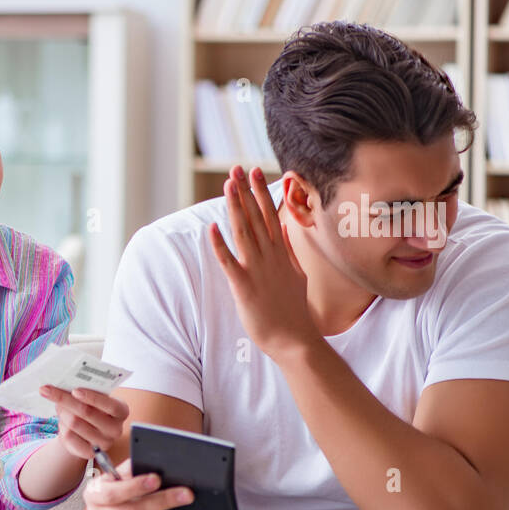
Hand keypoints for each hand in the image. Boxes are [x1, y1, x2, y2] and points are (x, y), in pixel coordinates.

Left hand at [38, 384, 128, 460]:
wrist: (86, 432)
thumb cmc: (91, 408)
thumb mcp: (92, 398)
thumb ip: (84, 391)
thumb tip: (63, 385)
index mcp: (121, 411)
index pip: (110, 405)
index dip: (92, 397)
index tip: (74, 390)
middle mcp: (115, 429)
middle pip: (87, 412)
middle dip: (65, 399)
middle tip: (46, 390)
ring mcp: (104, 443)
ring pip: (74, 423)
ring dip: (62, 412)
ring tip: (59, 406)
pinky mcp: (89, 453)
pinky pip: (69, 437)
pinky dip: (62, 426)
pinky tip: (62, 421)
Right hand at [83, 458, 193, 509]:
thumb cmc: (122, 491)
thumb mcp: (122, 477)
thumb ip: (131, 470)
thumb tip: (149, 460)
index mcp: (93, 494)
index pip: (112, 493)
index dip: (135, 486)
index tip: (157, 479)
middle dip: (161, 500)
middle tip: (185, 493)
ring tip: (167, 506)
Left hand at [207, 165, 319, 362]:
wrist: (295, 340)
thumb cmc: (293, 311)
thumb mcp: (296, 275)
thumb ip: (288, 252)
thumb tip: (282, 230)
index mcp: (280, 254)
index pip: (269, 216)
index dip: (260, 193)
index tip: (254, 173)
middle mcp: (269, 257)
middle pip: (255, 218)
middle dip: (246, 192)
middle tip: (237, 169)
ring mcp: (257, 270)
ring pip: (243, 232)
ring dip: (235, 208)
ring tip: (228, 186)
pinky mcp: (244, 287)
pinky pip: (230, 262)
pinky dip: (220, 245)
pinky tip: (212, 228)